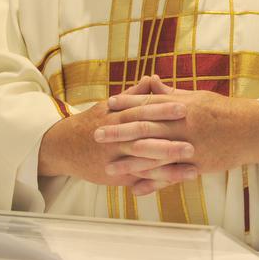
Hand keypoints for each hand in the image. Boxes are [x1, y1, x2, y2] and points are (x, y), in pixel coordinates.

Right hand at [37, 76, 194, 187]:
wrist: (64, 147)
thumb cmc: (93, 122)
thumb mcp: (109, 106)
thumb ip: (134, 94)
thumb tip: (152, 78)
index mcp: (117, 117)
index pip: (142, 111)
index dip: (163, 110)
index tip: (184, 108)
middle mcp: (116, 139)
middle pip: (144, 140)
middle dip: (169, 143)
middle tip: (193, 144)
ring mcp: (115, 159)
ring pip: (144, 164)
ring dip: (169, 167)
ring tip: (194, 168)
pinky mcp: (115, 176)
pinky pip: (139, 179)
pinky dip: (158, 181)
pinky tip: (176, 181)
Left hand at [98, 76, 258, 195]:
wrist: (252, 129)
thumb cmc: (223, 110)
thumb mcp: (197, 96)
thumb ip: (170, 93)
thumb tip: (149, 82)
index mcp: (182, 105)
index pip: (149, 103)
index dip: (127, 104)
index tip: (107, 105)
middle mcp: (183, 124)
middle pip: (145, 128)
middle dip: (118, 132)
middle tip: (96, 135)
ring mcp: (190, 146)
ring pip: (154, 155)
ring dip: (129, 162)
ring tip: (108, 167)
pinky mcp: (198, 165)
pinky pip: (172, 176)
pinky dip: (153, 183)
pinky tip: (136, 189)